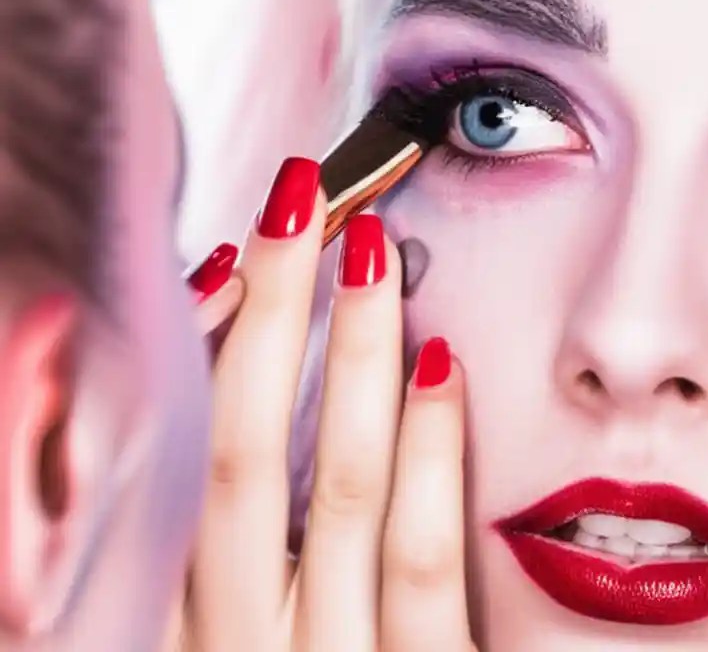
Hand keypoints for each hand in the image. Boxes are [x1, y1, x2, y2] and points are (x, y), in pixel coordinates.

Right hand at [171, 157, 473, 650]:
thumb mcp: (235, 647)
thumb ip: (228, 568)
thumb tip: (239, 419)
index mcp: (175, 637)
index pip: (170, 475)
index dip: (196, 358)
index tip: (230, 257)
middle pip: (235, 459)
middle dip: (267, 319)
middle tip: (298, 197)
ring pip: (324, 495)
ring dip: (342, 359)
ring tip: (369, 247)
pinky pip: (414, 567)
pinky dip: (423, 458)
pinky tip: (439, 365)